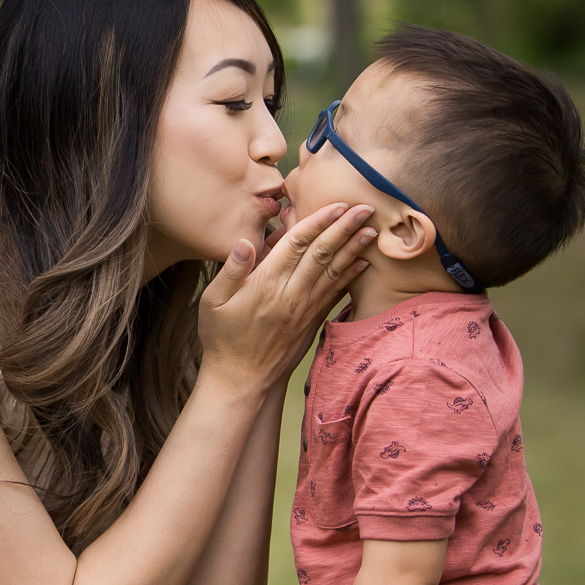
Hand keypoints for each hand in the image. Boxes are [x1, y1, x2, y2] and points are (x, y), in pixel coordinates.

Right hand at [198, 203, 375, 389]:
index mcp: (266, 283)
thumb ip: (231, 270)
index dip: (319, 220)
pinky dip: (350, 276)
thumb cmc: (222, 338)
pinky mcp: (311, 322)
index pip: (298, 243)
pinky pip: (335, 294)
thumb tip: (245, 241)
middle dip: (346, 227)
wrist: (240, 380)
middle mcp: (291, 294)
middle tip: (365, 207)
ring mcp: (305, 309)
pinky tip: (362, 263)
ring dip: (354, 248)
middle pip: (323, 253)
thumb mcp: (213, 302)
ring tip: (371, 229)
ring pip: (334, 271)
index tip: (337, 204)